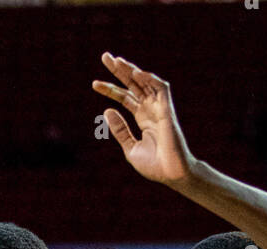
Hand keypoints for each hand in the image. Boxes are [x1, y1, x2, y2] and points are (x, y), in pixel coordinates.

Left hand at [92, 52, 194, 184]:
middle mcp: (151, 109)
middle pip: (134, 84)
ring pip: (145, 82)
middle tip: (105, 56)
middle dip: (120, 71)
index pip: (125, 97)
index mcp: (143, 117)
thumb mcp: (130, 148)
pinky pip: (161, 88)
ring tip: (116, 60)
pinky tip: (136, 73)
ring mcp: (160, 108)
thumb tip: (107, 110)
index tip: (94, 84)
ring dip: (131, 70)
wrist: (172, 174)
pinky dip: (149, 79)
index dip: (110, 89)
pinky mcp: (168, 111)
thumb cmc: (155, 166)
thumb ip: (120, 130)